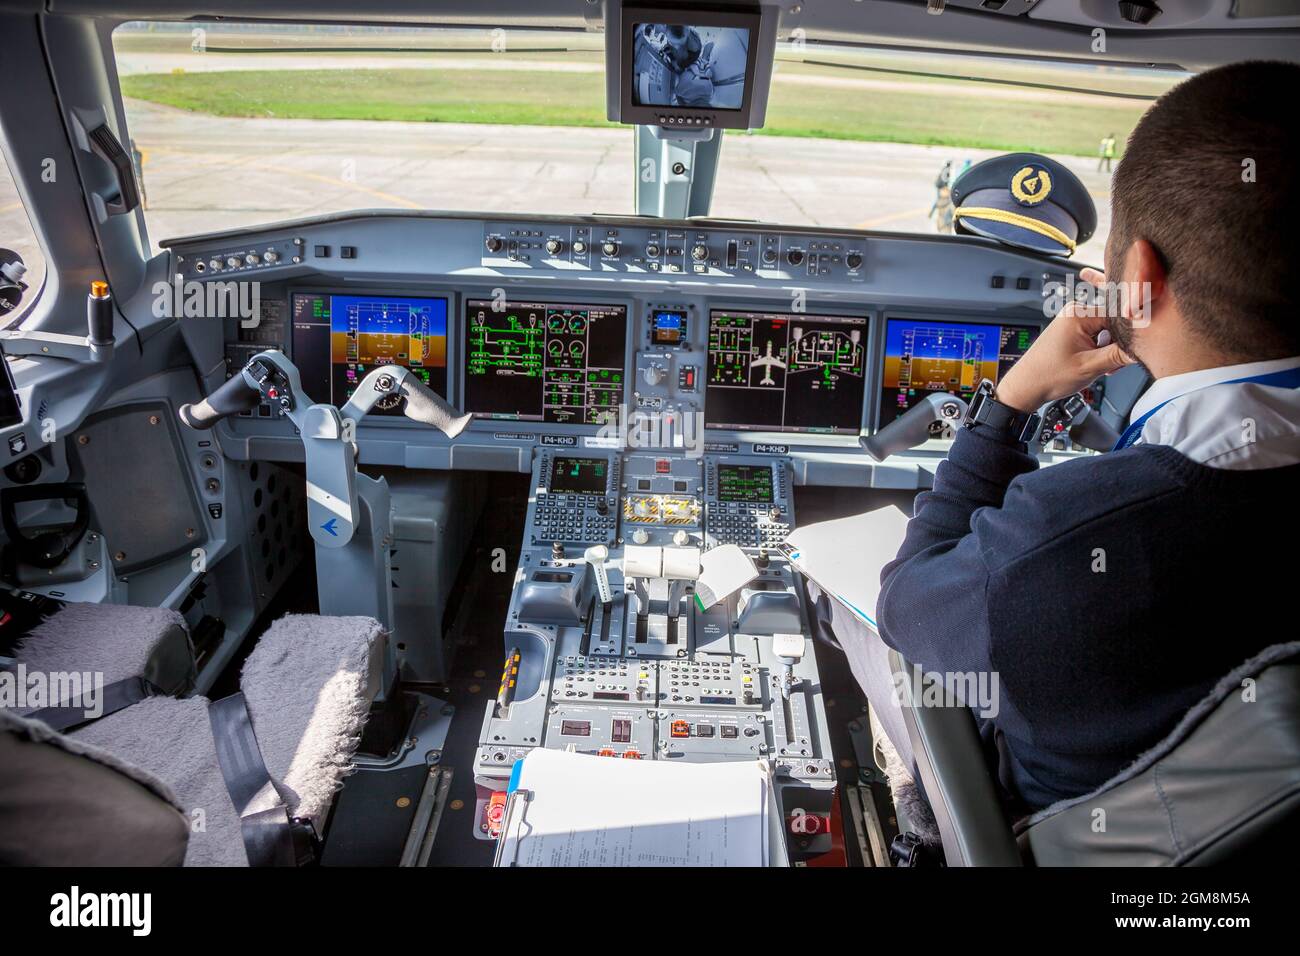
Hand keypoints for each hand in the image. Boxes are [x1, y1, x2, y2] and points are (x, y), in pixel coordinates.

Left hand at [995, 268, 1135, 412]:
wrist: (1025, 387)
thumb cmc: (1047, 376)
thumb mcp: (1090, 367)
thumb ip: (1119, 355)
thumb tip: (1142, 348)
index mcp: (1078, 314)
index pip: (1119, 315)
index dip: (1129, 334)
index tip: (1135, 349)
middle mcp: (1075, 312)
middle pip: (1114, 323)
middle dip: (1117, 345)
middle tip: (1113, 365)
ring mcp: (1072, 321)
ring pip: (1106, 332)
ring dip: (1108, 350)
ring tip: (1101, 367)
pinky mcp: (1072, 331)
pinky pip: (1095, 336)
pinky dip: (1099, 351)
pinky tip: (1095, 364)